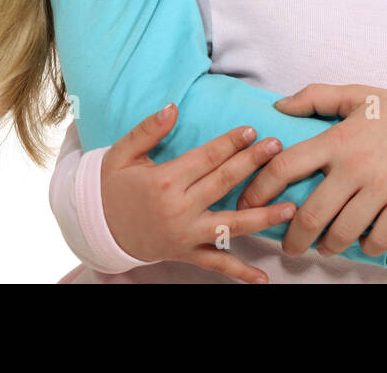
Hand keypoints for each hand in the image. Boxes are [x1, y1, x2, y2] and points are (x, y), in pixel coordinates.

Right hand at [100, 104, 297, 283]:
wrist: (95, 228)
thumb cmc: (111, 186)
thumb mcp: (122, 154)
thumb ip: (148, 130)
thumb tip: (173, 107)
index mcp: (164, 181)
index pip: (206, 158)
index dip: (231, 143)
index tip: (253, 130)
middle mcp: (178, 209)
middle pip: (223, 183)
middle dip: (253, 164)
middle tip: (278, 148)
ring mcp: (185, 234)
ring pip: (230, 225)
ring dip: (263, 217)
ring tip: (291, 209)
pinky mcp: (185, 252)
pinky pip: (215, 264)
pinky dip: (239, 273)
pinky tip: (263, 278)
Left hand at [236, 78, 386, 258]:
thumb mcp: (358, 95)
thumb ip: (316, 97)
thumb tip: (278, 107)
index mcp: (338, 138)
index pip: (284, 166)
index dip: (259, 189)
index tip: (248, 204)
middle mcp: (356, 165)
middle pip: (309, 214)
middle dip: (292, 238)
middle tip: (289, 247)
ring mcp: (383, 187)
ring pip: (341, 233)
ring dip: (327, 247)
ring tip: (323, 247)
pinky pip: (377, 239)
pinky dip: (365, 246)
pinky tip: (361, 242)